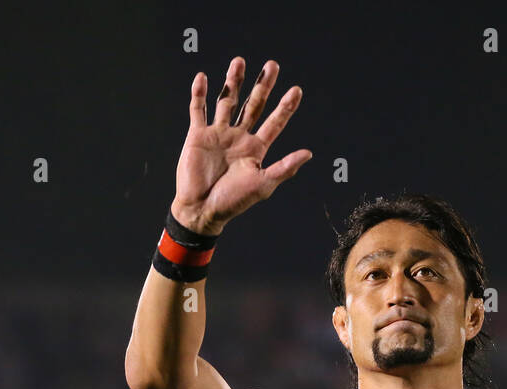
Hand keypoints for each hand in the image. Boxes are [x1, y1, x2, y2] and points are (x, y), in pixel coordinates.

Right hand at [170, 56, 312, 235]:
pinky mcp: (198, 135)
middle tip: (272, 65)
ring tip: (239, 61)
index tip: (296, 90)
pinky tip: (203, 77)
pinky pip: (198, 110)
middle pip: (253, 105)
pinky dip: (200, 94)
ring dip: (233, 82)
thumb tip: (309, 153)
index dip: (285, 107)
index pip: (275, 122)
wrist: (202, 210)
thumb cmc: (233, 202)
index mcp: (256, 148)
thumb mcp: (263, 185)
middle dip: (263, 85)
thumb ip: (284, 167)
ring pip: (227, 101)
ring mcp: (218, 134)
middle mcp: (239, 137)